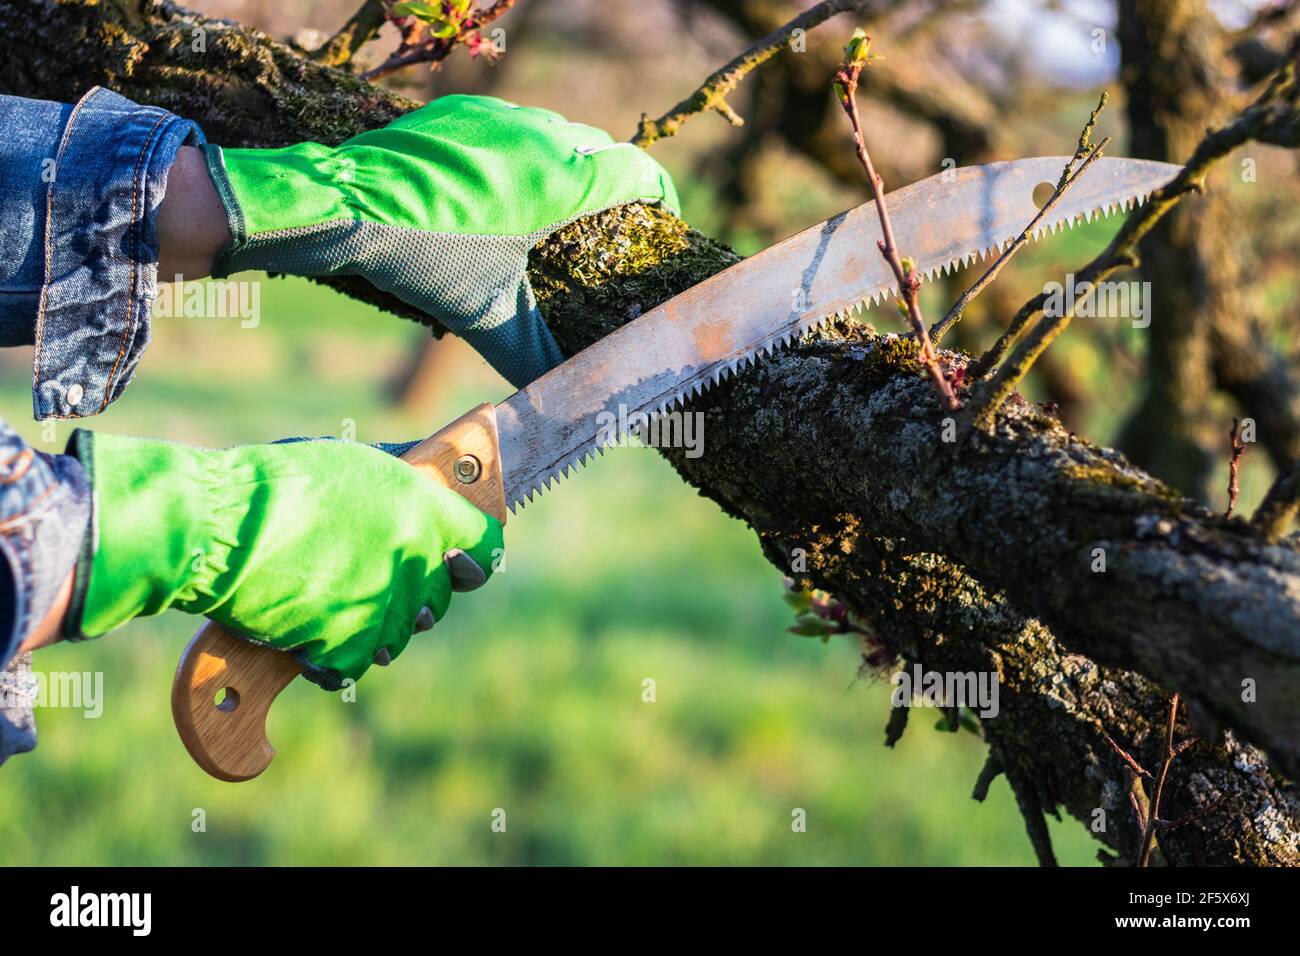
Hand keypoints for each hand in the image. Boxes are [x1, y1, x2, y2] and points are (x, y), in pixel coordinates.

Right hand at [69, 431, 501, 685]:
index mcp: (421, 506)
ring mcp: (383, 602)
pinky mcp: (348, 641)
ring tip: (324, 606)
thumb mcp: (351, 466)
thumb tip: (432, 487)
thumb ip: (400, 488)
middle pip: (438, 602)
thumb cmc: (274, 487)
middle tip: (365, 588)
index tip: (457, 567)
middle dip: (408, 602)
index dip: (473, 561)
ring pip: (397, 638)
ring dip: (366, 631)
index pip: (486, 547)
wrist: (218, 527)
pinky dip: (328, 661)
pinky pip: (354, 666)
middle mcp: (412, 555)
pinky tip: (305, 638)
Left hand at [204, 95, 678, 386]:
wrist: (343, 207)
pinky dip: (523, 151)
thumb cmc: (423, 258)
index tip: (664, 217)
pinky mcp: (459, 112)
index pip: (636, 172)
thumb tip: (563, 397)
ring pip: (556, 132)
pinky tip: (504, 189)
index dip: (659, 195)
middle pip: (599, 149)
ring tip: (559, 208)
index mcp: (559, 179)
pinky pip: (513, 125)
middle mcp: (537, 135)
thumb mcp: (486, 314)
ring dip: (567, 163)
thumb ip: (533, 354)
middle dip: (613, 182)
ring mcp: (497, 116)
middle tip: (610, 222)